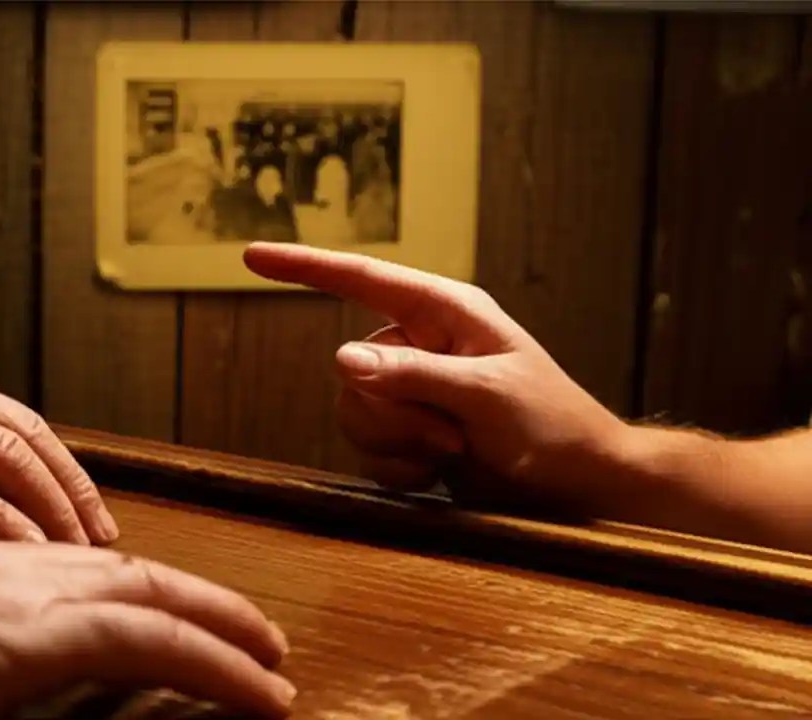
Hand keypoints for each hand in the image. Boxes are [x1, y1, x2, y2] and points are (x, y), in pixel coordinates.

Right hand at [0, 532, 294, 718]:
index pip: (90, 571)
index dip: (148, 590)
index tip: (182, 611)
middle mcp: (21, 567)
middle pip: (136, 576)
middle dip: (205, 604)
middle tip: (259, 635)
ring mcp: (32, 594)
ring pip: (155, 600)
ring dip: (223, 629)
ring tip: (272, 660)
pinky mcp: (36, 635)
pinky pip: (149, 642)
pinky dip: (210, 659)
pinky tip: (252, 682)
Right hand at [243, 242, 627, 511]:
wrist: (579, 484)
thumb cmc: (552, 425)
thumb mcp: (487, 395)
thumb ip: (415, 375)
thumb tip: (342, 359)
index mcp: (443, 313)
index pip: (360, 280)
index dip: (304, 267)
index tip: (251, 256)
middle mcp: (419, 345)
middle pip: (350, 370)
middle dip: (392, 414)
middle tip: (450, 432)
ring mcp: (411, 390)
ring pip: (352, 413)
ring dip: (396, 443)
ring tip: (452, 450)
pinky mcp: (408, 432)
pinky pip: (366, 449)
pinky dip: (398, 468)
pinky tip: (438, 473)